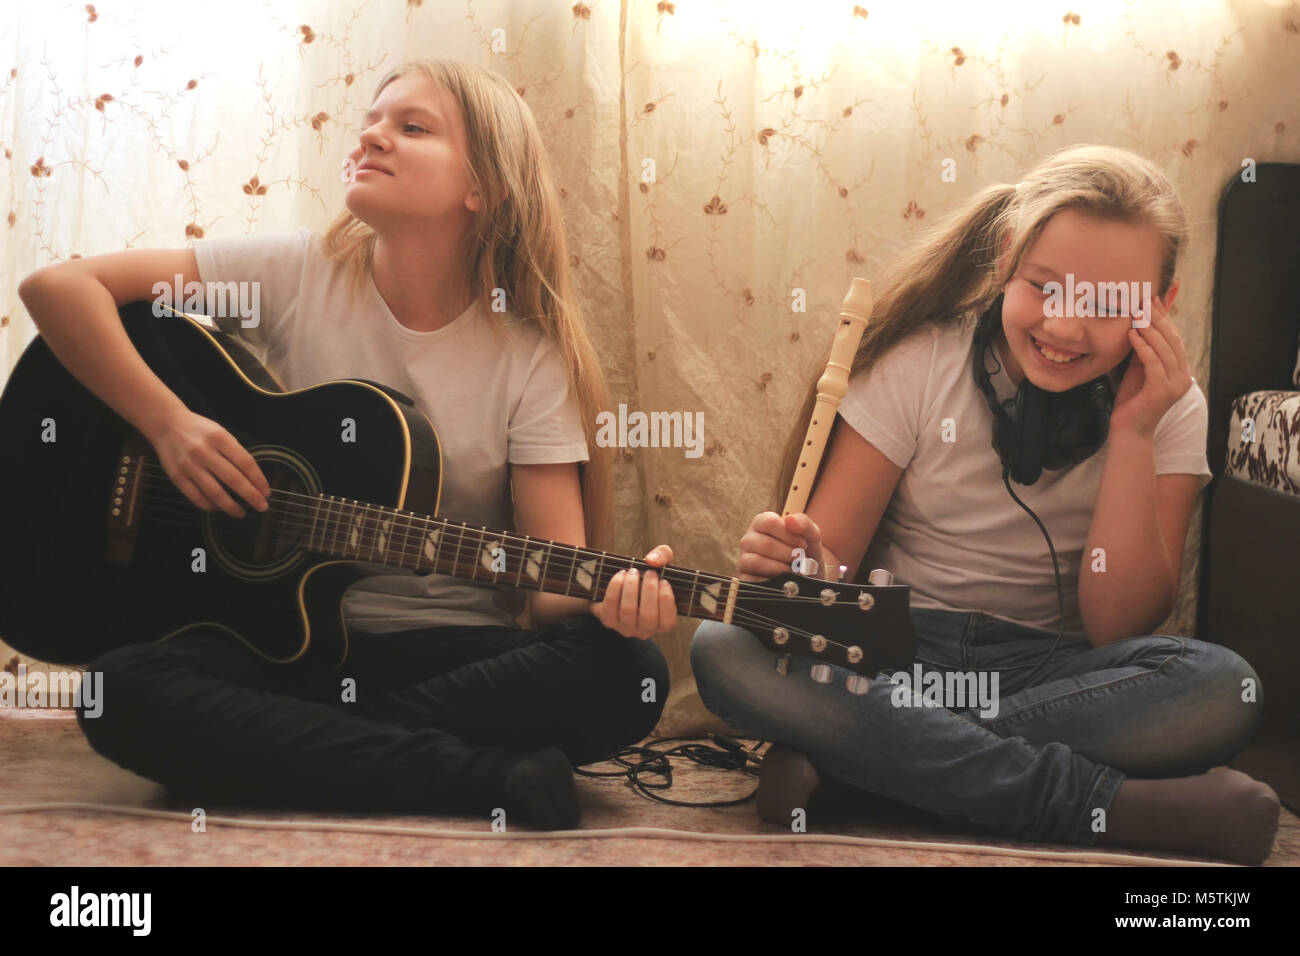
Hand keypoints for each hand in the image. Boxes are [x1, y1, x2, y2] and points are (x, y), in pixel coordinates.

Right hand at [149, 408, 270, 517]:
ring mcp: (189, 465)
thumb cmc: (199, 430)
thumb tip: (253, 478)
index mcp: (220, 438)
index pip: (246, 463)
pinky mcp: (176, 476)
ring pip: (215, 492)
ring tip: (242, 513)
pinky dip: (210, 506)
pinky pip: (196, 496)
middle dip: (251, 496)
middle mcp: (204, 452)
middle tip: (262, 507)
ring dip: (231, 506)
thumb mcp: (221, 432)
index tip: (267, 492)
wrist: (166, 424)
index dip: (259, 480)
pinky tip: (219, 508)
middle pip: (233, 479)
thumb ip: (235, 452)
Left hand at [589, 545, 676, 638]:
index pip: (667, 621)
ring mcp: (625, 628)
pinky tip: (621, 575)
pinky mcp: (608, 621)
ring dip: (631, 586)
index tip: (664, 581)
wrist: (620, 585)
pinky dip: (615, 587)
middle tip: (649, 573)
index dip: (666, 600)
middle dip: (649, 590)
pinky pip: (611, 605)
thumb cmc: (646, 578)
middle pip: (647, 616)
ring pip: (628, 610)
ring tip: (633, 571)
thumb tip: (652, 560)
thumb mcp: (660, 565)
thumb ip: (663, 556)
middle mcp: (645, 630)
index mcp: (662, 623)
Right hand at [737, 511, 824, 581]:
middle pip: (765, 544)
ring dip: (781, 568)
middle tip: (799, 560)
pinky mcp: (745, 578)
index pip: (769, 523)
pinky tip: (783, 580)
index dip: (790, 535)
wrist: (807, 577)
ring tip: (793, 570)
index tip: (803, 545)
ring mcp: (744, 559)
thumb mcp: (811, 536)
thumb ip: (804, 523)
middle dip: (788, 555)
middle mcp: (749, 539)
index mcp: (761, 523)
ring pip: (757, 562)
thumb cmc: (806, 553)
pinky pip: (753, 580)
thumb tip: (789, 519)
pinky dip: (773, 581)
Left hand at [1111, 281, 1190, 439]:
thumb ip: (1144, 350)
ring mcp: (1175, 384)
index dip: (1164, 317)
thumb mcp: (1139, 369)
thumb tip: (1139, 324)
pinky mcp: (1162, 391)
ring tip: (1136, 314)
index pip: (1174, 338)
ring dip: (1150, 329)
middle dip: (1158, 318)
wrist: (1128, 430)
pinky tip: (1132, 335)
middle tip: (1144, 301)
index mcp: (1180, 370)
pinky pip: (1154, 363)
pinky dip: (1143, 347)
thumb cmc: (1131, 400)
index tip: (1152, 299)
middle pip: (1172, 339)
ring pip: (1165, 349)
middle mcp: (1183, 376)